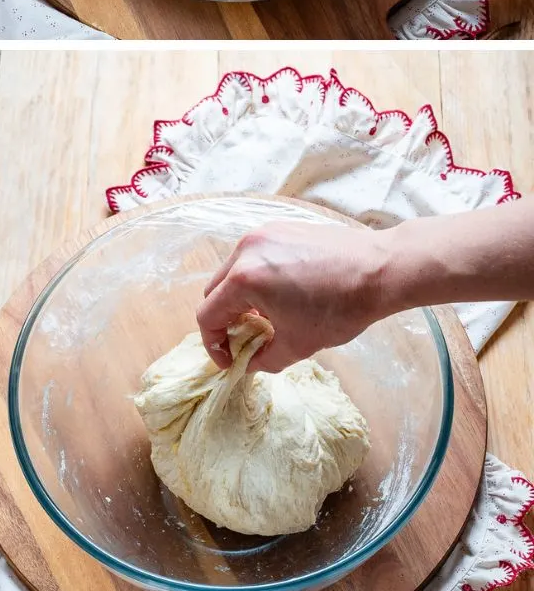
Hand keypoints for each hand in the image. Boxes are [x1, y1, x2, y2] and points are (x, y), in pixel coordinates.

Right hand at [196, 221, 390, 371]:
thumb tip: (251, 363)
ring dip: (241, 299)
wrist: (382, 269)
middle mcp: (246, 250)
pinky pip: (254, 257)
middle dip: (226, 320)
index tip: (231, 360)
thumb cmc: (341, 308)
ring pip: (233, 272)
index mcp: (244, 279)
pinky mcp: (281, 227)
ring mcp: (263, 233)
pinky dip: (258, 278)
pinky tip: (284, 293)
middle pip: (215, 291)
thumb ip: (264, 359)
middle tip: (248, 340)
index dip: (214, 344)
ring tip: (268, 316)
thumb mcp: (298, 345)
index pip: (207, 315)